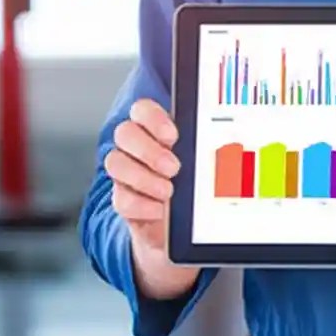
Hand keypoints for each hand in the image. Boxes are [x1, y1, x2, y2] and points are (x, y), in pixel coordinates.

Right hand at [105, 98, 201, 299]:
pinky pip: (120, 199)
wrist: (181, 226)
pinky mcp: (123, 199)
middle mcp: (136, 147)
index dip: (153, 119)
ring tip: (169, 191)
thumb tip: (220, 148)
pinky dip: (141, 205)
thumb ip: (199, 150)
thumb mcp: (201, 163)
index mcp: (156, 130)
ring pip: (115, 162)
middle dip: (148, 150)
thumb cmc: (195, 185)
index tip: (172, 136)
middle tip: (173, 168)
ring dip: (143, 177)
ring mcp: (126, 173)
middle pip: (124, 133)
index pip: (142, 110)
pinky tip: (159, 210)